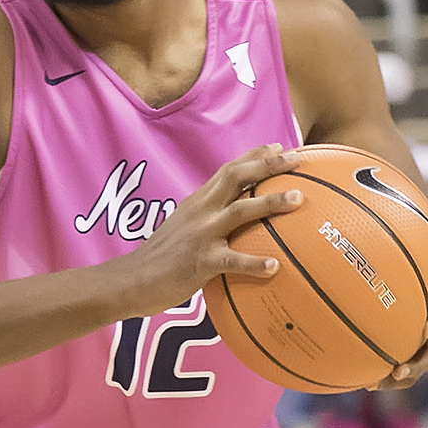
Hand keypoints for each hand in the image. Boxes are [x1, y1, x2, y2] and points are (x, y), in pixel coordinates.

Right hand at [120, 144, 302, 315]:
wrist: (129, 281)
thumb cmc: (159, 260)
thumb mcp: (182, 229)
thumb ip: (206, 221)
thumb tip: (233, 225)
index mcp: (197, 202)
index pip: (228, 170)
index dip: (254, 156)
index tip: (278, 146)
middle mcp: (200, 211)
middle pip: (237, 178)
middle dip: (268, 165)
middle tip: (297, 158)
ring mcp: (200, 235)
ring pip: (240, 211)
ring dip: (271, 203)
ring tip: (298, 198)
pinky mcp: (200, 261)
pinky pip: (232, 260)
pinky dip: (254, 263)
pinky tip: (274, 267)